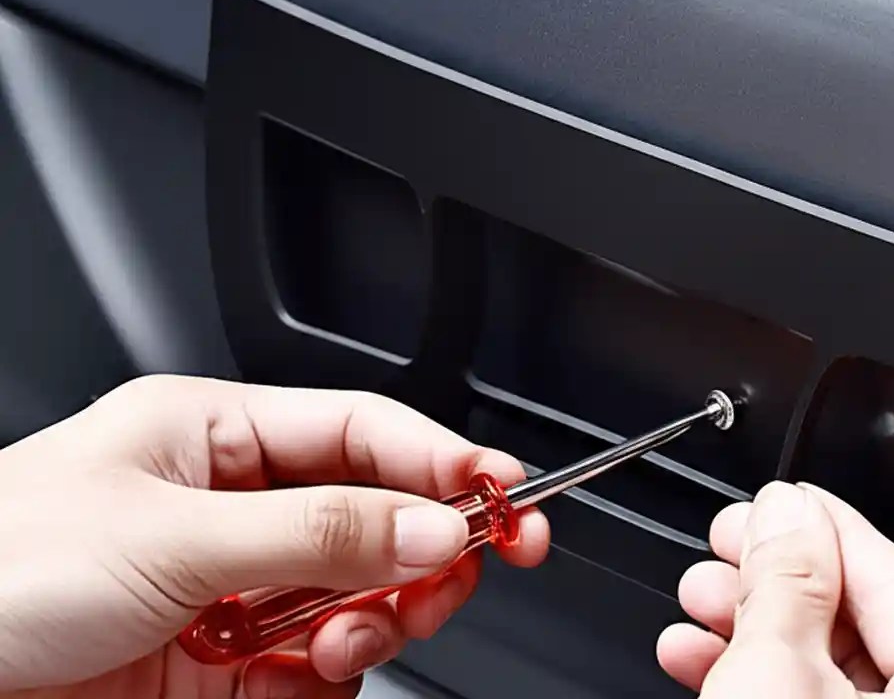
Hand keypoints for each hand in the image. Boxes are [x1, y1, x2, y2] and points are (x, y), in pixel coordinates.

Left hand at [0, 375, 549, 697]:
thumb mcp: (171, 535)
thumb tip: (434, 522)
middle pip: (377, 518)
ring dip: (374, 619)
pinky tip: (299, 674)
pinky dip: (328, 676)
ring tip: (348, 636)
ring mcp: (231, 591)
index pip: (363, 432)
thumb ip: (317, 531)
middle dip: (422, 549)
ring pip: (357, 597)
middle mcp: (232, 509)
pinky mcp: (222, 667)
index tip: (508, 496)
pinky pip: (316, 669)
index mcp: (215, 436)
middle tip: (456, 574)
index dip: (444, 459)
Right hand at [657, 482, 893, 697]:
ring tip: (697, 596)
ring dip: (751, 625)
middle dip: (775, 575)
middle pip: (862, 620)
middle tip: (724, 542)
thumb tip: (787, 509)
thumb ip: (786, 584)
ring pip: (827, 666)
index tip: (772, 496)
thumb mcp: (778, 677)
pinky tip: (698, 655)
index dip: (824, 523)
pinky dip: (752, 677)